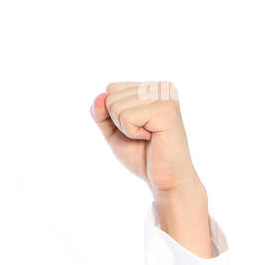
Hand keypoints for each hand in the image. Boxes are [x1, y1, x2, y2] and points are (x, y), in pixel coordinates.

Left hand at [89, 81, 200, 195]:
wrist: (164, 178)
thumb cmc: (142, 155)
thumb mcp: (113, 131)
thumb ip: (101, 113)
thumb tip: (99, 96)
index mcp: (151, 88)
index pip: (111, 89)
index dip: (113, 115)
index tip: (135, 127)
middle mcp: (160, 87)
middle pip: (111, 97)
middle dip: (118, 122)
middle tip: (142, 134)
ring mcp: (165, 96)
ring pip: (116, 106)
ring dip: (125, 128)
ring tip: (148, 136)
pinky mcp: (165, 110)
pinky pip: (126, 116)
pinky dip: (131, 132)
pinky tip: (151, 137)